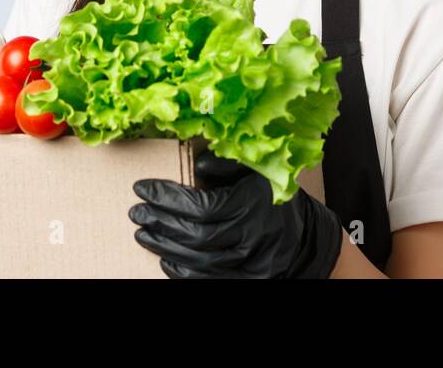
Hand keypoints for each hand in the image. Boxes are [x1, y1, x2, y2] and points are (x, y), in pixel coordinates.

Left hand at [129, 149, 342, 278]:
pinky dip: (184, 272)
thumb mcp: (256, 169)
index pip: (201, 205)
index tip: (142, 187)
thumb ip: (228, 162)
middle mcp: (253, 236)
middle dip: (161, 221)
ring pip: (200, 260)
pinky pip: (211, 280)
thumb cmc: (274, 197)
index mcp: (253, 203)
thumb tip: (195, 162)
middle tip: (137, 211)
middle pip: (196, 234)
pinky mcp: (250, 280)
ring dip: (165, 246)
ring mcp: (252, 263)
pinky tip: (165, 259)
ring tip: (143, 232)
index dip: (167, 197)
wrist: (305, 236)